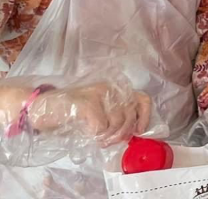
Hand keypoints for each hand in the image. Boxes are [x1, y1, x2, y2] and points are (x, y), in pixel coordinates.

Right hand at [29, 83, 152, 147]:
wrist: (41, 109)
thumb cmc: (70, 114)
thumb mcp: (98, 112)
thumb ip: (115, 116)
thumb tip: (133, 132)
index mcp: (115, 90)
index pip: (142, 99)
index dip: (144, 117)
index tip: (139, 131)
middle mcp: (110, 88)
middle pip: (130, 114)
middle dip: (122, 133)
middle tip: (108, 141)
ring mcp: (98, 93)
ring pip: (117, 122)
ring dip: (108, 137)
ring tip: (98, 139)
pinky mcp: (86, 102)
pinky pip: (101, 126)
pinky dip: (95, 135)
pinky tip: (87, 134)